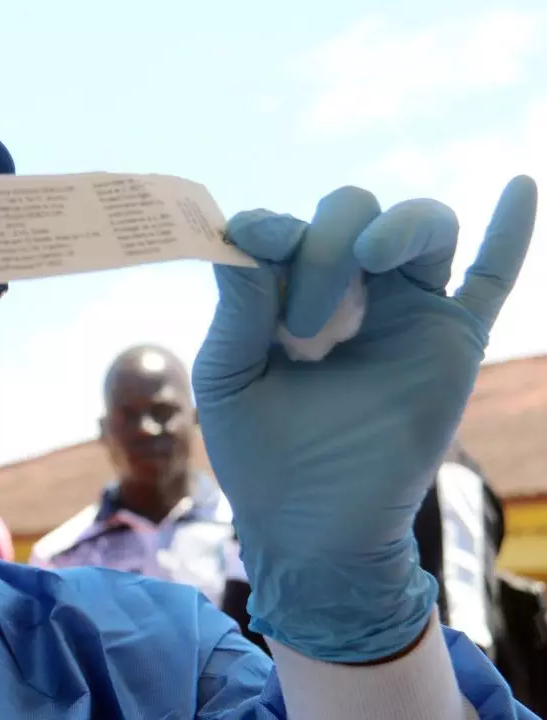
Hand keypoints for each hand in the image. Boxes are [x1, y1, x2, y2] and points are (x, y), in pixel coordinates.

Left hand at [193, 177, 537, 662]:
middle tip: (305, 321)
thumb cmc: (260, 455)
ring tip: (369, 258)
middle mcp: (347, 289)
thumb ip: (237, 309)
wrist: (315, 527)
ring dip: (395, 227)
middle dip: (325, 245)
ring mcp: (405, 310)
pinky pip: (492, 275)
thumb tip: (244, 234)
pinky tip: (517, 186)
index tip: (255, 239)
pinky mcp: (454, 339)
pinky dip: (508, 231)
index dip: (271, 225)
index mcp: (283, 292)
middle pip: (352, 213)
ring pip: (421, 224)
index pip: (285, 229)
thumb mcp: (228, 380)